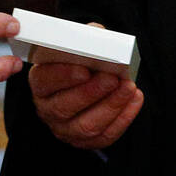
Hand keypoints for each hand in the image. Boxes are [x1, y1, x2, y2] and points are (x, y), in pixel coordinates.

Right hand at [30, 23, 142, 149]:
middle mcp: (48, 108)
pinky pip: (104, 136)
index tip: (84, 69)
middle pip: (65, 106)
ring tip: (128, 87)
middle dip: (92, 92)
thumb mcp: (79, 45)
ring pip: (86, 125)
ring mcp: (65, 128)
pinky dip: (123, 118)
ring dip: (111, 105)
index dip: (63, 76)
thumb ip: (85, 37)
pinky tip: (134, 99)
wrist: (90, 80)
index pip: (45, 81)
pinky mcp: (85, 141)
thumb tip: (98, 34)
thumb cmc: (82, 61)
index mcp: (41, 82)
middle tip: (112, 77)